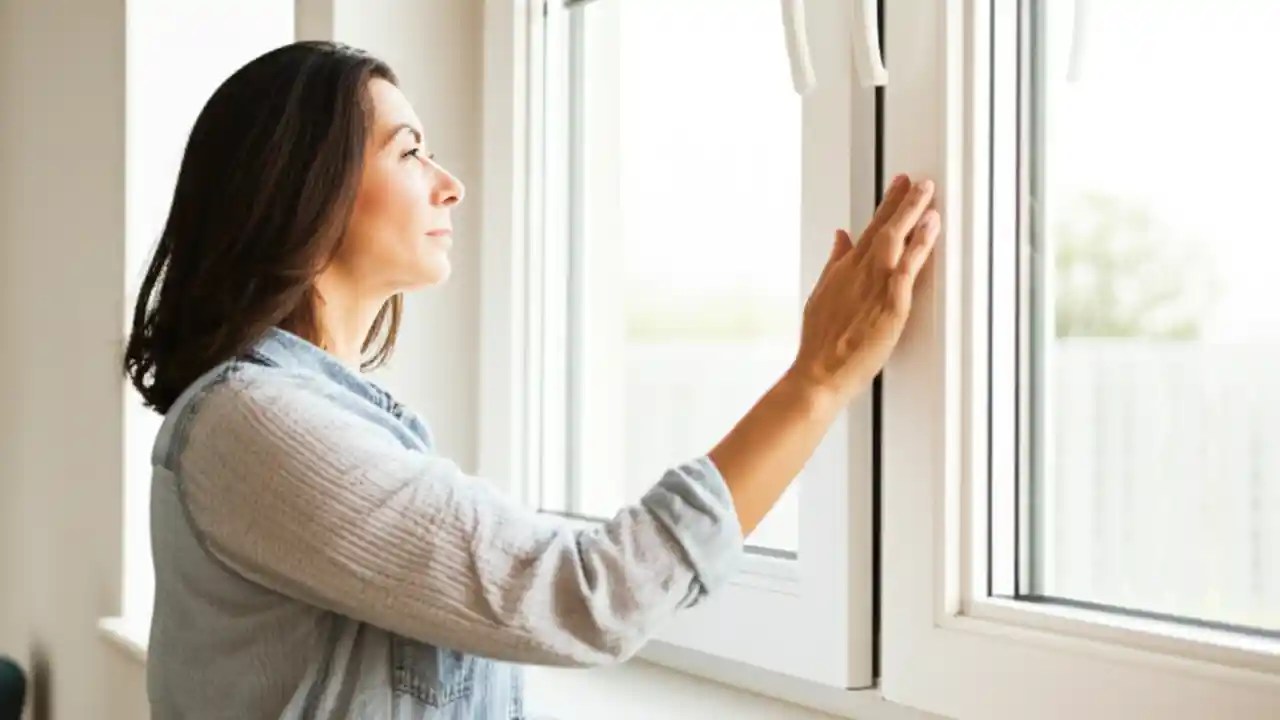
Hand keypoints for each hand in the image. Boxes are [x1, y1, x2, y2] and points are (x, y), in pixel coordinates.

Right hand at [788, 174, 938, 402]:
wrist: (818, 372)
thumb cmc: (820, 343)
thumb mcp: (821, 294)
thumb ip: (835, 263)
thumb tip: (841, 237)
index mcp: (843, 270)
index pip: (868, 229)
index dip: (886, 205)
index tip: (899, 185)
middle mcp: (858, 272)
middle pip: (884, 228)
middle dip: (902, 201)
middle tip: (918, 181)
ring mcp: (874, 287)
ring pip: (896, 240)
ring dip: (913, 214)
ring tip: (927, 192)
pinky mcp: (891, 305)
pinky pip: (909, 267)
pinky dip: (920, 244)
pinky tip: (931, 227)